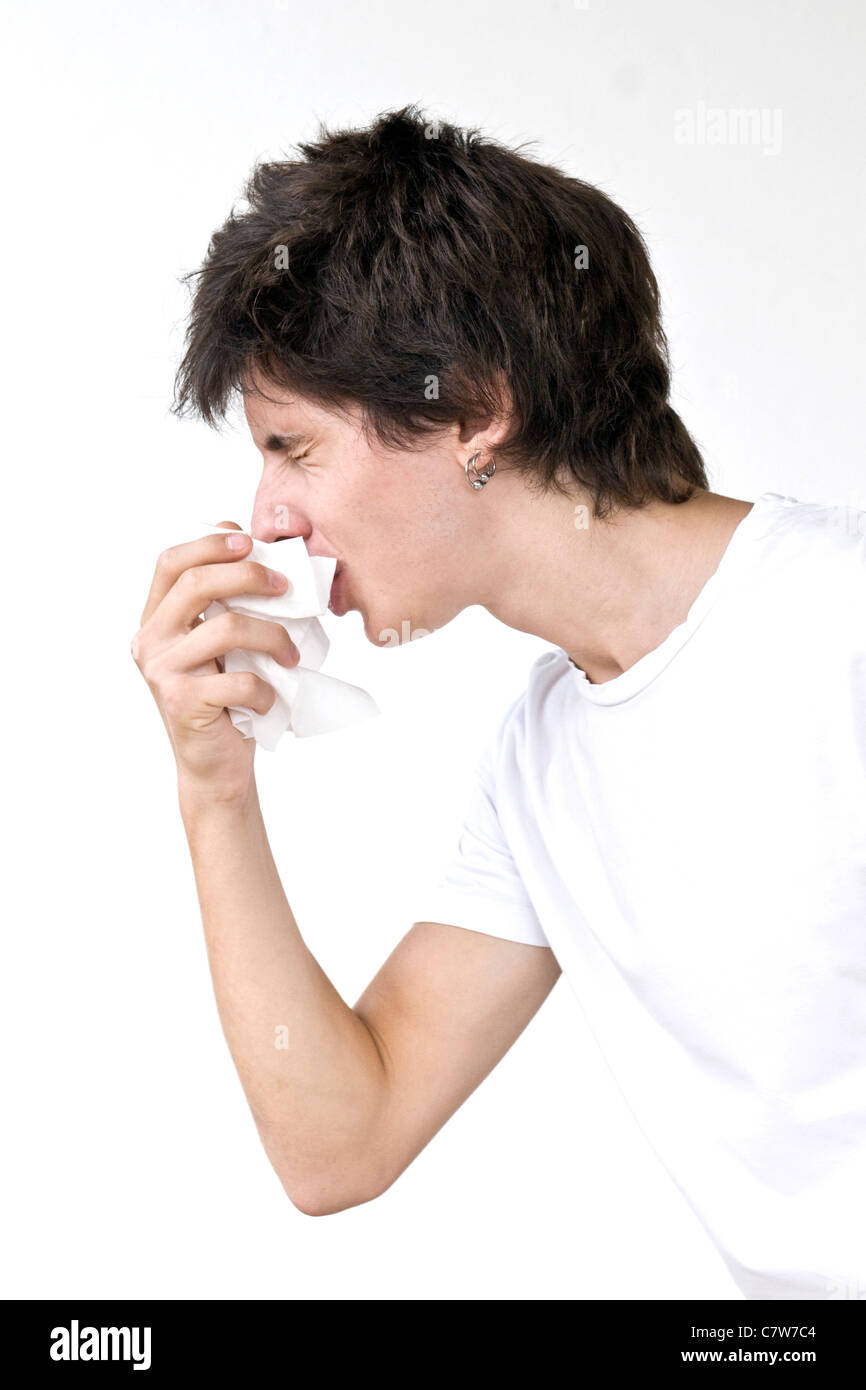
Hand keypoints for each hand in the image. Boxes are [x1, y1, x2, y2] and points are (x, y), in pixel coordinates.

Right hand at [131, 521, 298, 804]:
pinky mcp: (183, 702)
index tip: (250, 541)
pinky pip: (241, 679)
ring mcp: (162, 671)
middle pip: (196, 583)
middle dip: (248, 575)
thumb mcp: (224, 646)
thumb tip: (261, 554)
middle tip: (285, 586)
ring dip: (273, 637)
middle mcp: (150, 641)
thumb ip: (227, 605)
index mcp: (156, 619)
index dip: (210, 543)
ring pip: (227, 627)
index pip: (171, 562)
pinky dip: (267, 689)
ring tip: (292, 657)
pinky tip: (269, 700)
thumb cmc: (226, 699)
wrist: (215, 766)